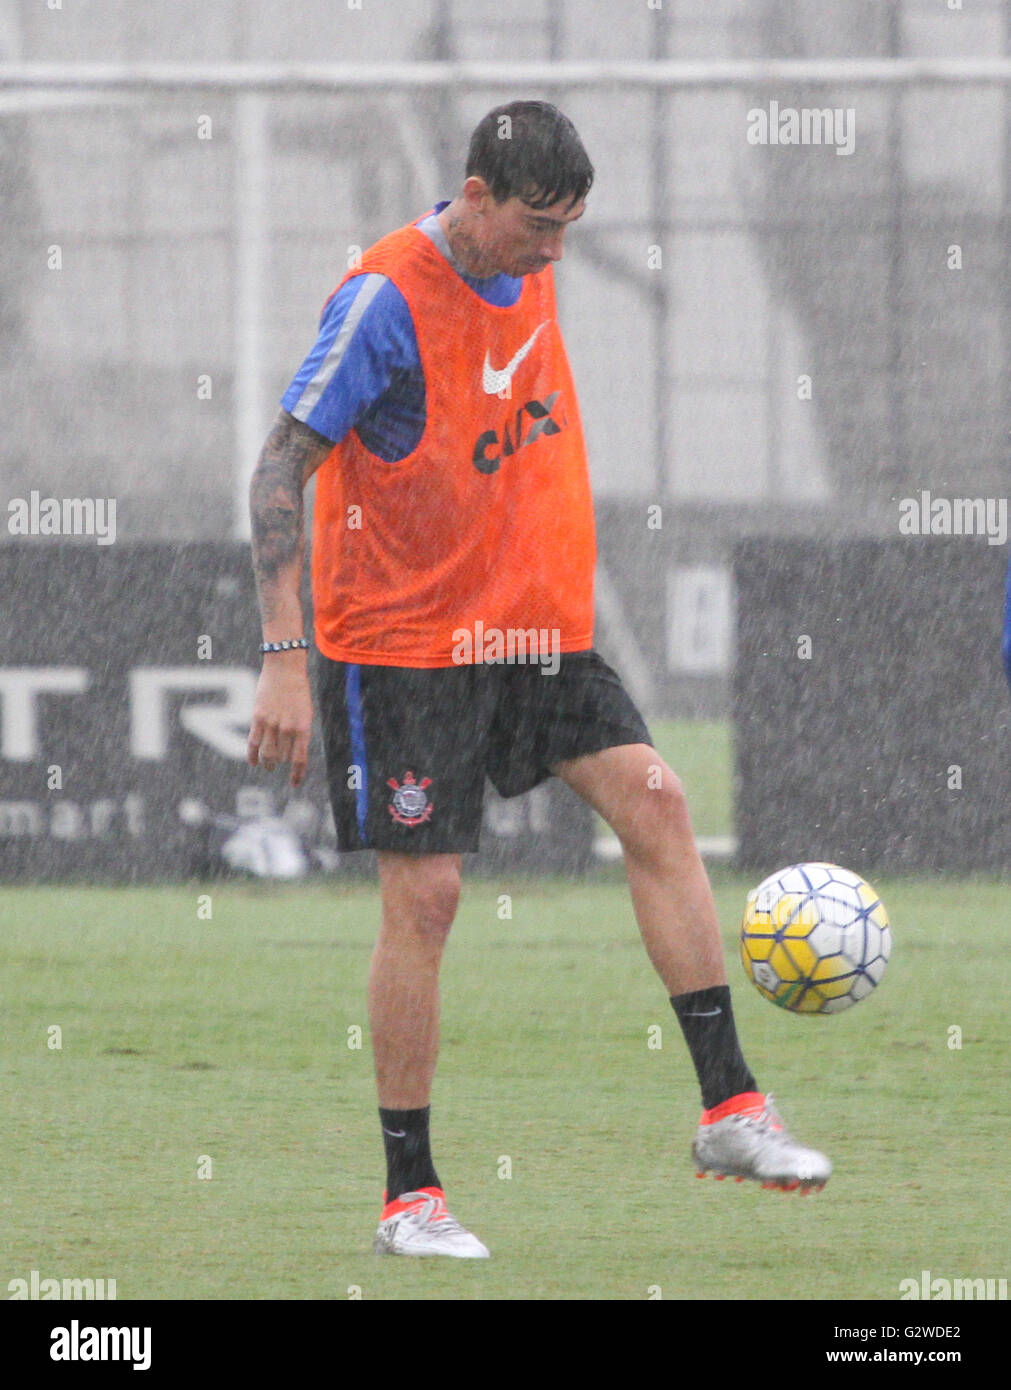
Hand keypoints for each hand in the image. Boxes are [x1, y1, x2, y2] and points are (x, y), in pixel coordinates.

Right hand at [247, 656, 313, 787]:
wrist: (285, 668)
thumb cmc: (298, 690)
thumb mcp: (305, 712)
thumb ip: (299, 731)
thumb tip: (291, 752)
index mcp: (304, 727)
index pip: (300, 759)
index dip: (297, 774)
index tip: (294, 784)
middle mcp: (288, 728)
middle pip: (282, 757)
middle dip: (281, 762)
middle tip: (277, 764)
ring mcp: (272, 723)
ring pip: (267, 753)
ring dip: (268, 762)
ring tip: (268, 766)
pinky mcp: (258, 718)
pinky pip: (253, 743)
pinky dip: (252, 755)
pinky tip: (253, 762)